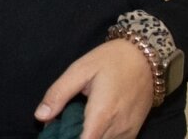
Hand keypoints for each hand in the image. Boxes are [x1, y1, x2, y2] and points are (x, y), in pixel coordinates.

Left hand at [35, 39, 153, 138]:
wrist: (147, 56)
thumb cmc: (111, 60)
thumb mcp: (80, 69)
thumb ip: (59, 93)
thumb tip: (40, 116)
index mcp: (102, 114)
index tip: (57, 134)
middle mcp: (117, 128)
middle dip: (74, 138)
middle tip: (62, 125)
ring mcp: (128, 132)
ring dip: (88, 138)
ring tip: (76, 123)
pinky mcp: (134, 131)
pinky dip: (101, 138)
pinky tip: (91, 126)